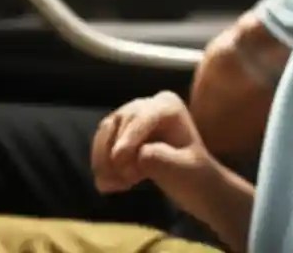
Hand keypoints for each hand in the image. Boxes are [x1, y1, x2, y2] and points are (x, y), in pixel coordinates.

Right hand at [92, 91, 222, 216]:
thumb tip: (141, 155)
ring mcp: (129, 116)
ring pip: (105, 134)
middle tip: (123, 183)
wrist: (189, 184)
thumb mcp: (184, 171)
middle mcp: (147, 104)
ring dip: (104, 163)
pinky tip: (110, 186)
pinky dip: (101, 166)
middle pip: (121, 123)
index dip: (130, 137)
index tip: (119, 159)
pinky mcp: (116, 132)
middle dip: (116, 154)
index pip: (144, 117)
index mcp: (168, 106)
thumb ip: (164, 161)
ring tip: (112, 187)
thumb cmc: (192, 176)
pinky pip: (100, 145)